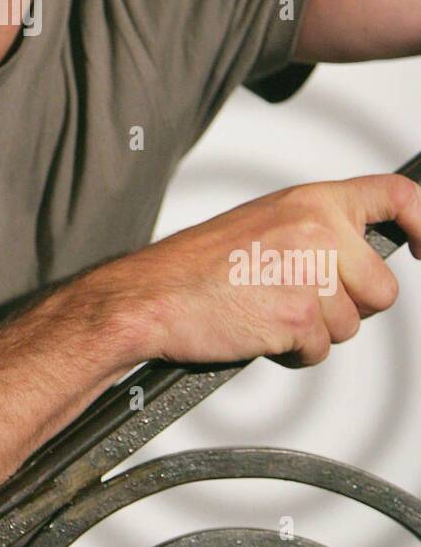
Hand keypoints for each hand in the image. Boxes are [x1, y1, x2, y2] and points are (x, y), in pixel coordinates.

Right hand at [111, 174, 420, 367]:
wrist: (152, 295)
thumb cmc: (197, 265)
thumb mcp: (264, 222)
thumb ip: (316, 230)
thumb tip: (355, 255)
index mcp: (311, 200)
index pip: (396, 195)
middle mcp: (318, 229)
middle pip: (382, 287)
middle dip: (348, 306)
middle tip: (298, 299)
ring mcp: (310, 272)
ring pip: (352, 325)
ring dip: (315, 331)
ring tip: (267, 311)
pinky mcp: (299, 314)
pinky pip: (322, 350)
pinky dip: (293, 351)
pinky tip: (259, 329)